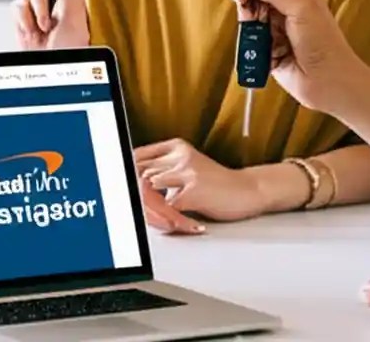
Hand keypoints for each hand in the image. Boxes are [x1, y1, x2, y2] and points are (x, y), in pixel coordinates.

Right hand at [11, 0, 88, 49]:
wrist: (49, 73)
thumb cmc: (68, 51)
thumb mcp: (75, 17)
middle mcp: (58, 1)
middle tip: (48, 10)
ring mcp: (40, 10)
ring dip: (33, 8)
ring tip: (42, 27)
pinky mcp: (25, 19)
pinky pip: (16, 5)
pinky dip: (22, 17)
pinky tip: (31, 30)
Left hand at [134, 139, 266, 225]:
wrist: (248, 190)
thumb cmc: (217, 183)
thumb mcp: (188, 168)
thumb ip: (163, 171)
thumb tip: (133, 182)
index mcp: (176, 147)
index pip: (138, 156)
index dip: (125, 173)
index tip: (120, 185)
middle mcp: (180, 156)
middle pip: (140, 174)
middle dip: (136, 194)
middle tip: (134, 209)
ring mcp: (187, 172)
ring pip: (150, 191)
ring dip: (150, 209)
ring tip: (158, 218)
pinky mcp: (194, 191)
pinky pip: (167, 207)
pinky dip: (167, 218)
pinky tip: (176, 222)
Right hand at [231, 0, 358, 108]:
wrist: (327, 79)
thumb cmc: (322, 42)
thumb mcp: (301, 8)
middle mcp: (286, 13)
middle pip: (257, 0)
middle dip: (247, 1)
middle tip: (243, 6)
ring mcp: (277, 33)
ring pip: (252, 22)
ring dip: (247, 23)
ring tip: (249, 26)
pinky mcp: (269, 53)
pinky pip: (252, 44)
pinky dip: (248, 43)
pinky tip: (252, 44)